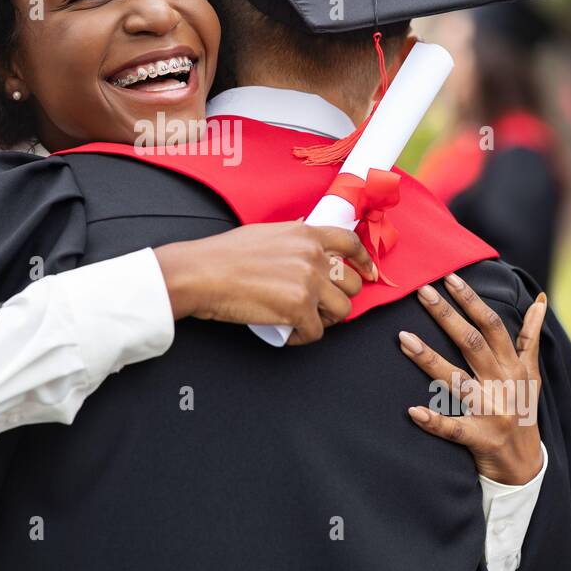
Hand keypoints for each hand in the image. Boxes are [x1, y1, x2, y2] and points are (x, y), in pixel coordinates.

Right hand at [154, 221, 376, 344]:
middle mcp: (313, 256)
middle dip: (339, 298)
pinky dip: (302, 337)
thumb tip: (305, 247)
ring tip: (304, 320)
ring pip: (342, 311)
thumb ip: (293, 240)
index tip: (369, 274)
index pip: (351, 244)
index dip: (364, 261)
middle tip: (320, 307)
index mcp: (306, 235)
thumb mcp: (266, 234)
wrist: (201, 273)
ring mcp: (309, 283)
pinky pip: (316, 332)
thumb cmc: (223, 255)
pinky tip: (286, 333)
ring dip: (326, 319)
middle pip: (352, 284)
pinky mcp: (299, 310)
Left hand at [398, 273, 545, 484]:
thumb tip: (541, 299)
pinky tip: (413, 411)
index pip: (492, 326)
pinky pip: (455, 429)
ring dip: (429, 359)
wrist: (526, 468)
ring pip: (457, 381)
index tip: (449, 277)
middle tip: (422, 291)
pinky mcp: (482, 440)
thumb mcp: (531, 375)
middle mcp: (504, 385)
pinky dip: (435, 421)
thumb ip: (530, 338)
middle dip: (447, 316)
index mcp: (514, 367)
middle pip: (473, 344)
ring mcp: (493, 412)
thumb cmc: (522, 412)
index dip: (472, 301)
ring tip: (403, 339)